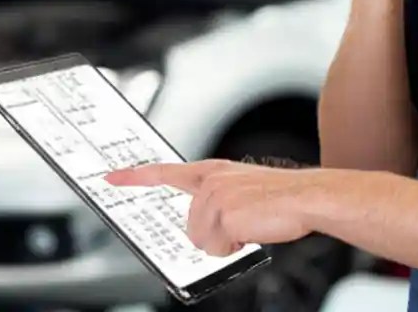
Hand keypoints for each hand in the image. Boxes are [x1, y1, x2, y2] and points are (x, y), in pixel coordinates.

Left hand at [105, 160, 320, 255]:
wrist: (308, 197)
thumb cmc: (281, 198)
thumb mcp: (242, 190)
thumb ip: (217, 201)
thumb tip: (206, 231)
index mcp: (212, 171)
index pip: (164, 171)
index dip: (134, 176)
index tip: (110, 178)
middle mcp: (208, 181)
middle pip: (190, 226)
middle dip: (213, 234)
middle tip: (241, 223)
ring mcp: (213, 196)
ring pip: (201, 239)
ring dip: (225, 241)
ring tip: (250, 225)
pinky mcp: (222, 213)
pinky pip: (217, 247)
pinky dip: (234, 246)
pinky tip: (252, 230)